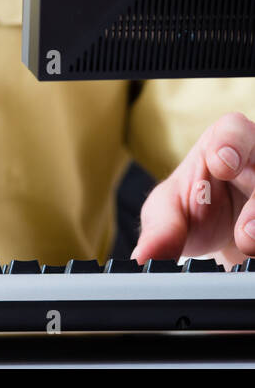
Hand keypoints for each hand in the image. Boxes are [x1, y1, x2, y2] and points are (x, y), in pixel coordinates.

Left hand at [133, 112, 254, 268]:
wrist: (219, 232)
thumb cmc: (195, 205)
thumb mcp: (169, 213)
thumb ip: (161, 231)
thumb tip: (142, 258)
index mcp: (223, 144)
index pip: (234, 129)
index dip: (232, 142)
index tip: (222, 164)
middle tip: (245, 234)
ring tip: (249, 246)